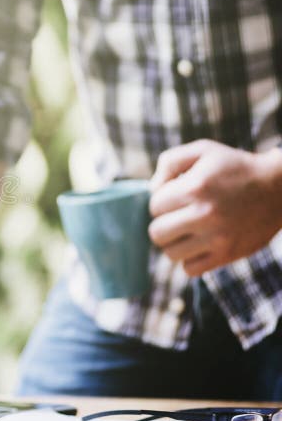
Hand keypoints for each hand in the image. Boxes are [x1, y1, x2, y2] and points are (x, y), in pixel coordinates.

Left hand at [149, 139, 281, 275]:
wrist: (279, 189)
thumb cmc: (235, 167)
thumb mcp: (203, 151)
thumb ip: (169, 162)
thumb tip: (152, 189)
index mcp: (196, 187)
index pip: (154, 206)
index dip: (162, 201)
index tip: (177, 197)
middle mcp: (205, 214)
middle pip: (157, 233)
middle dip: (163, 224)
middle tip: (178, 217)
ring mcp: (217, 238)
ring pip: (170, 254)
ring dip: (175, 243)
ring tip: (188, 231)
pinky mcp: (227, 255)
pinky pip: (190, 269)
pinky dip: (190, 260)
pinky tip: (200, 244)